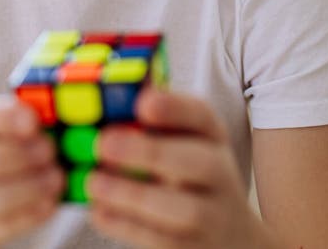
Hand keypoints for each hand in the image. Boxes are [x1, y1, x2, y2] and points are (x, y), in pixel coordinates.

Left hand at [86, 86, 273, 248]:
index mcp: (213, 137)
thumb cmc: (192, 175)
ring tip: (94, 181)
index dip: (175, 108)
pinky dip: (127, 226)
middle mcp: (221, 174)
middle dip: (151, 152)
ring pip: (184, 210)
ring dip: (134, 195)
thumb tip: (112, 93)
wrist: (232, 236)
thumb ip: (156, 121)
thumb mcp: (186, 141)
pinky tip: (99, 210)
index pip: (203, 116)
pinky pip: (163, 242)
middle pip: (200, 163)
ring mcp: (214, 217)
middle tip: (105, 143)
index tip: (143, 103)